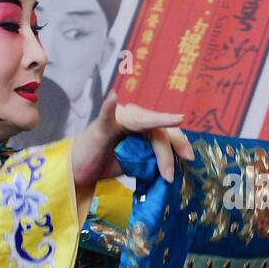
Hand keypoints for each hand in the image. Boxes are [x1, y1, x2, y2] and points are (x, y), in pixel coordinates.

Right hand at [70, 92, 195, 189]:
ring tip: (168, 151)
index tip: (190, 158)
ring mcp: (117, 119)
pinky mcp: (101, 126)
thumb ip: (151, 158)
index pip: (166, 132)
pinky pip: (107, 115)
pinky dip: (109, 106)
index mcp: (142, 127)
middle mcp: (132, 118)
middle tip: (177, 168)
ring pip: (144, 123)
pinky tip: (113, 96)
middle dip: (171, 149)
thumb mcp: (135, 162)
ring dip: (156, 142)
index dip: (180, 143)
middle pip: (159, 129)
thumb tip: (172, 167)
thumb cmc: (106, 163)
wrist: (79, 171)